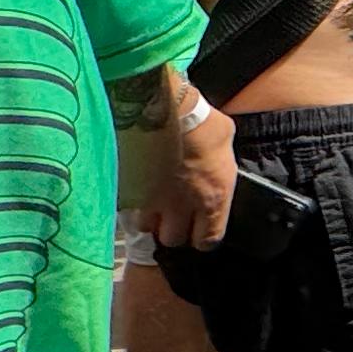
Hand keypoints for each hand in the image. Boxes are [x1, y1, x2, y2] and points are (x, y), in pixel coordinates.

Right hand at [128, 83, 234, 247]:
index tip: (199, 229)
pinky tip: (135, 190)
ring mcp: (151, 202)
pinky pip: (127, 209)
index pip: (207, 240)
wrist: (162, 111)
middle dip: (173, 229)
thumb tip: (218, 161)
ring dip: (150, 218)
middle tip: (173, 215)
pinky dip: (131, 204)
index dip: (202, 237)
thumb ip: (222, 162)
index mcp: (212, 199)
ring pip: (146, 228)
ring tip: (152, 202)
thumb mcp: (225, 141)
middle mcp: (182, 208)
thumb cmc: (200, 122)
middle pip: (173, 240)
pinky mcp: (128, 193)